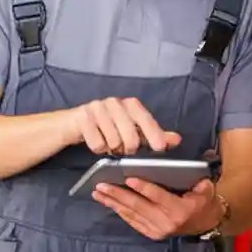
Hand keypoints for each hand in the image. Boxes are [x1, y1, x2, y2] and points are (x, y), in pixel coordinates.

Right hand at [65, 97, 181, 154]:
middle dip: (129, 148)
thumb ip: (154, 135)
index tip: (159, 148)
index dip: (154, 134)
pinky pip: (97, 144)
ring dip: (112, 149)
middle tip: (123, 149)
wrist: (74, 123)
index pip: (146, 120)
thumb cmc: (107, 127)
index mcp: (131, 104)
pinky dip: (98, 149)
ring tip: (109, 144)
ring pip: (113, 142)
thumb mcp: (133, 130)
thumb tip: (176, 140)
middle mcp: (115, 102)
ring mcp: (98, 108)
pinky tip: (96, 142)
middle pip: (131, 136)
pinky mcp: (83, 117)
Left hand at [93, 178, 220, 240]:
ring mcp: (158, 230)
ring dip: (113, 203)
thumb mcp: (205, 189)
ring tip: (98, 193)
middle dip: (118, 195)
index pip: (159, 197)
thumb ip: (196, 179)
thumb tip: (184, 167)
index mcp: (181, 210)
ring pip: (131, 214)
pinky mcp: (151, 234)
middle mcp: (167, 222)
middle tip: (102, 185)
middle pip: (139, 206)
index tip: (129, 179)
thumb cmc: (204, 201)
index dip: (144, 188)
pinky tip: (108, 202)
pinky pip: (132, 221)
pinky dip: (120, 211)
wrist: (206, 224)